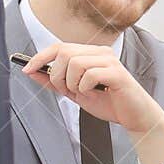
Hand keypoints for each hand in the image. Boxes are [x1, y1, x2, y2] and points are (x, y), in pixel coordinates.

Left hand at [23, 42, 163, 163]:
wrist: (135, 117)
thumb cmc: (111, 103)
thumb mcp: (75, 92)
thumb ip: (54, 82)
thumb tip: (32, 72)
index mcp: (92, 54)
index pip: (60, 46)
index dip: (40, 57)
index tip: (27, 69)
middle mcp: (102, 53)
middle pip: (64, 53)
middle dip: (57, 75)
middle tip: (66, 90)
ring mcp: (111, 62)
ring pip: (75, 63)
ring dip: (71, 83)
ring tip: (82, 93)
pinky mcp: (118, 74)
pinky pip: (89, 75)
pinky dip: (85, 87)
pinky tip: (94, 93)